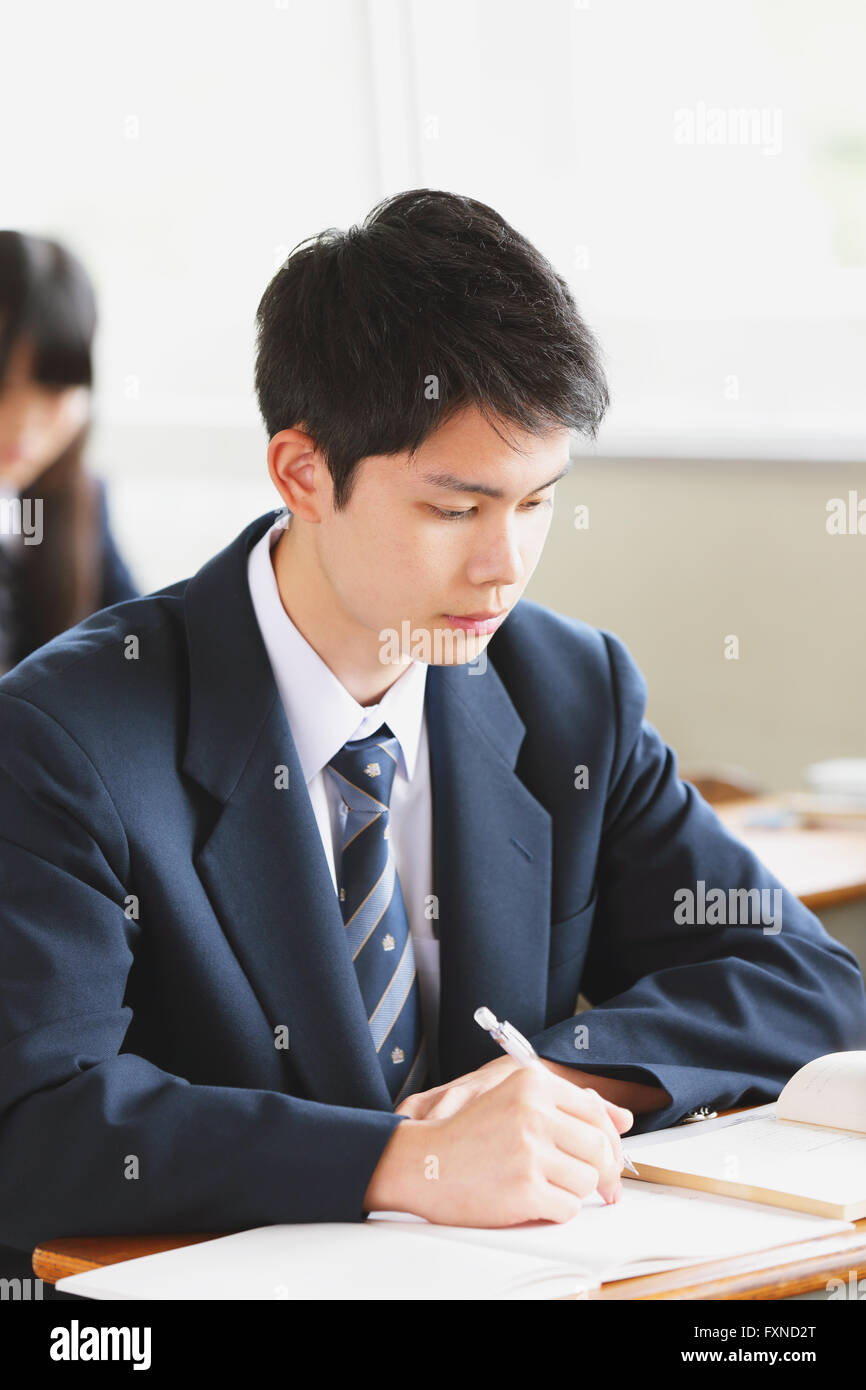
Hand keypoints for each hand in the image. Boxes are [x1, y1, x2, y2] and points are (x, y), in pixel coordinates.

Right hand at [365, 1063, 629, 1225]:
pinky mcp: (524, 1189)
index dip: (609, 1142)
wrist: (422, 1162)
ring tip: (548, 1188)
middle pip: (598, 1149)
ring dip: (573, 1192)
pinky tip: (534, 1202)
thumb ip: (567, 1106)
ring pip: (586, 1181)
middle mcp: (534, 1112)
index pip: (596, 1113)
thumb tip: (623, 1120)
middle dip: (604, 1173)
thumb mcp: (514, 1100)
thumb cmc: (467, 1134)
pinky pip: (567, 1208)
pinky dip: (556, 1211)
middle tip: (604, 1188)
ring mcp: (529, 1151)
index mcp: (534, 1084)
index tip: (611, 1159)